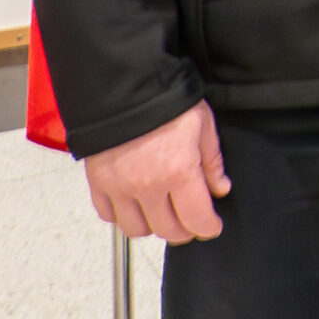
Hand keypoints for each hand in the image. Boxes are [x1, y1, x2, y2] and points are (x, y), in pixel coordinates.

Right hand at [85, 102, 228, 243]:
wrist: (125, 87)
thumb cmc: (165, 101)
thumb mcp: (203, 125)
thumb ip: (212, 162)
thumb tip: (220, 188)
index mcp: (179, 172)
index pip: (197, 219)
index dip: (208, 228)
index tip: (212, 226)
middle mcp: (147, 186)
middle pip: (168, 230)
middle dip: (185, 230)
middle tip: (191, 221)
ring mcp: (119, 187)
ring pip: (137, 229)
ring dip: (153, 227)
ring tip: (163, 213)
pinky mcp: (98, 183)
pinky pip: (109, 215)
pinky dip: (122, 216)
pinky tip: (135, 204)